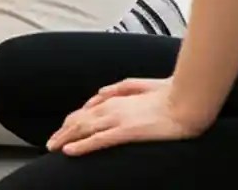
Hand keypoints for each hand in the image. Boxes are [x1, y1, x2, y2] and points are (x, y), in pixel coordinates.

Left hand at [47, 77, 207, 155]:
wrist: (187, 100)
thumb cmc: (169, 93)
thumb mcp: (139, 85)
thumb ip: (118, 89)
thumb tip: (99, 94)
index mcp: (114, 98)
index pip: (85, 111)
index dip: (71, 121)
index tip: (62, 130)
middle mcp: (111, 107)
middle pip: (79, 120)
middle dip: (62, 132)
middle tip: (50, 143)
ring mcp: (117, 119)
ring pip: (83, 130)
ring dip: (65, 139)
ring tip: (52, 147)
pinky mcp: (127, 131)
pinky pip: (99, 140)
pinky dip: (81, 145)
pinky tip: (69, 151)